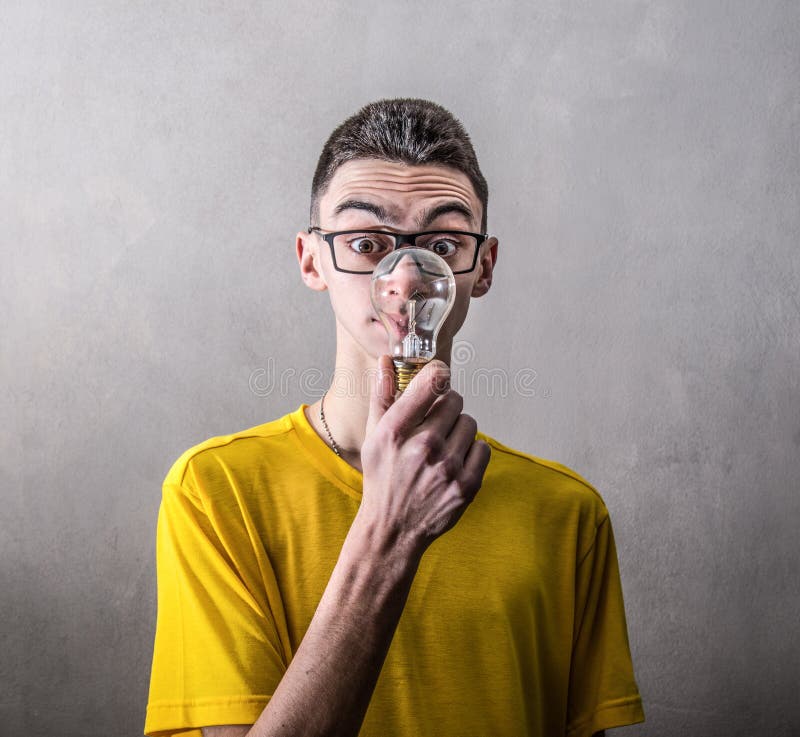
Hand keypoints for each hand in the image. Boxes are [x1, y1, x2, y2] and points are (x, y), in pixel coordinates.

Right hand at [359, 355, 490, 553]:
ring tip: (443, 445)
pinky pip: (483, 448)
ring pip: (469, 423)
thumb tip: (386, 362)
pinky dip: (472, 452)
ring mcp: (447, 467)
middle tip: (436, 422)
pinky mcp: (466, 485)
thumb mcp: (373, 436)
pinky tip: (454, 461)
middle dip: (446, 407)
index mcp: (396, 431)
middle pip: (455, 400)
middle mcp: (423, 446)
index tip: (438, 377)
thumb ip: (381, 396)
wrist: (393, 529)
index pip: (432, 382)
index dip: (438, 374)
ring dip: (459, 430)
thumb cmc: (382, 478)